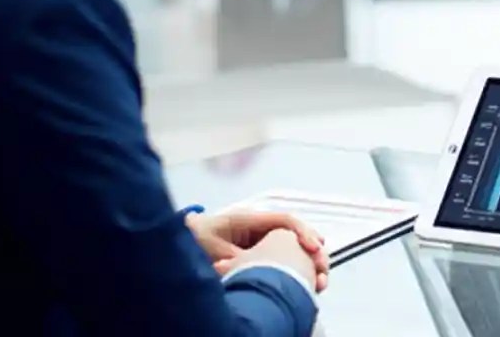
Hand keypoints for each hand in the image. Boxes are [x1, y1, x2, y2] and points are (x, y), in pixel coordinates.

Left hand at [187, 210, 329, 291]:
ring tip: (319, 280)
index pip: (286, 220)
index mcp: (249, 219)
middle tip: (322, 269)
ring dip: (308, 262)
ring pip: (293, 247)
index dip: (303, 233)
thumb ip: (237, 258)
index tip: (314, 248)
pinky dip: (296, 268)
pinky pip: (284, 257)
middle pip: (296, 234)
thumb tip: (257, 267)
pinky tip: (306, 281)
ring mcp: (259, 240)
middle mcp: (258, 227)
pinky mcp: (258, 254)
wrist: (176, 242)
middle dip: (314, 251)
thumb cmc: (192, 240)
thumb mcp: (214, 250)